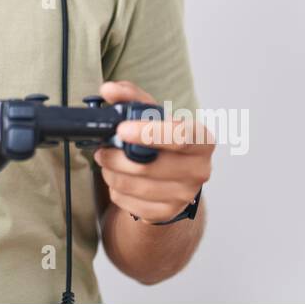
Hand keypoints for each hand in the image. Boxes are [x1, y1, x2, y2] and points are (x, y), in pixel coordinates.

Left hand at [92, 80, 213, 223]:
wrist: (174, 178)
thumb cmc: (164, 141)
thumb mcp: (154, 115)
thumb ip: (132, 97)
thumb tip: (109, 90)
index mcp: (202, 140)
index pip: (180, 137)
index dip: (148, 133)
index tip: (121, 129)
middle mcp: (200, 169)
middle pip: (149, 165)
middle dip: (117, 156)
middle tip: (102, 149)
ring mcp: (185, 195)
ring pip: (136, 185)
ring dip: (112, 172)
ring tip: (107, 161)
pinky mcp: (167, 213)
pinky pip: (131, 203)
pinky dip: (116, 189)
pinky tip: (118, 179)